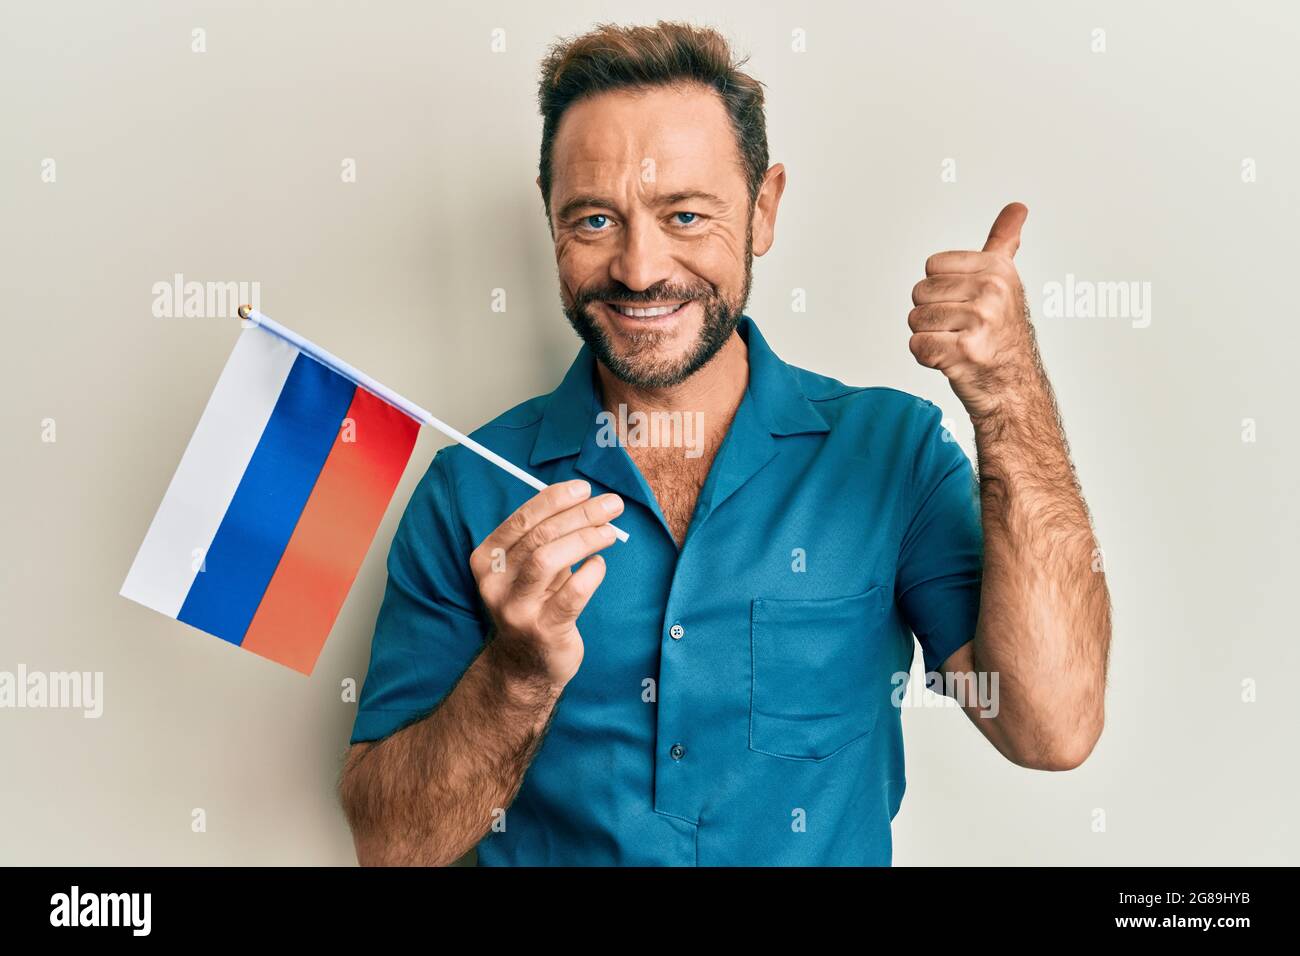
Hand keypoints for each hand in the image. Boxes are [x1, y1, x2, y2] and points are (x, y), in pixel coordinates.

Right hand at [470, 479, 623, 692]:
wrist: (524, 664)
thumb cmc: (534, 603)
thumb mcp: (526, 569)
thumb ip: (544, 537)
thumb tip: (584, 499)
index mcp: (487, 559)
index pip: (522, 519)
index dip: (555, 499)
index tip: (584, 488)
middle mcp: (495, 583)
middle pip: (539, 536)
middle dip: (580, 514)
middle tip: (611, 505)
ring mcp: (517, 608)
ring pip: (548, 559)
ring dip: (584, 539)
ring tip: (609, 532)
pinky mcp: (543, 630)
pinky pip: (571, 595)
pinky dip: (590, 574)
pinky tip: (599, 565)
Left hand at [908, 202, 1040, 420]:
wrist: (1014, 387)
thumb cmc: (1002, 335)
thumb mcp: (1005, 281)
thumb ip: (1004, 242)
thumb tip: (1017, 207)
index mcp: (996, 269)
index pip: (932, 266)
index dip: (941, 289)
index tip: (966, 304)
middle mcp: (991, 291)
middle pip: (920, 292)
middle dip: (932, 315)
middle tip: (961, 329)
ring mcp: (979, 322)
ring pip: (915, 320)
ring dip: (929, 336)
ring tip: (957, 344)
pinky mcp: (963, 352)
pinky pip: (916, 346)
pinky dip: (927, 357)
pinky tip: (951, 359)